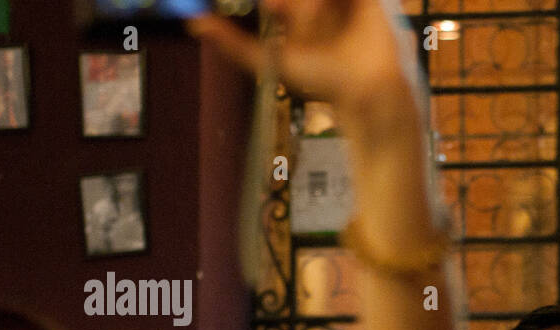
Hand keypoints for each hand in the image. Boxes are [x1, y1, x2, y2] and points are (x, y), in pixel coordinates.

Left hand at [188, 0, 422, 141]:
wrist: (364, 90)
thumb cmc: (324, 82)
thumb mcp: (270, 60)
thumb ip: (232, 43)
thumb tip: (194, 23)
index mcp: (296, 13)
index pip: (275, 0)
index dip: (271, 4)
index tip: (271, 8)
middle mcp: (320, 4)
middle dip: (292, 5)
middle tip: (283, 12)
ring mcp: (343, 1)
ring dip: (309, 5)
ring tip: (316, 24)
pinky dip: (328, 2)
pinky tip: (325, 17)